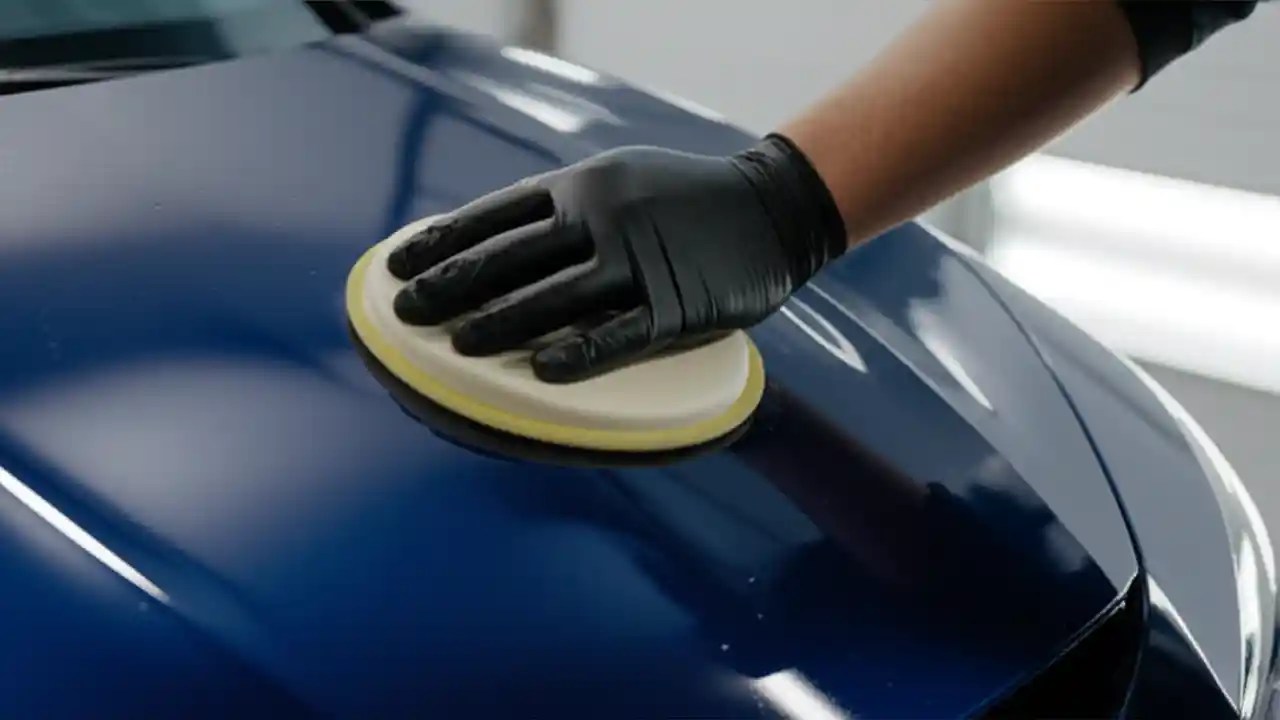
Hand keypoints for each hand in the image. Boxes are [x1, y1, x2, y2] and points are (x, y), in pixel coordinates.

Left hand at [387, 135, 845, 382]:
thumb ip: (566, 206)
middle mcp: (603, 215)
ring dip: (499, 322)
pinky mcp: (677, 303)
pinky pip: (620, 333)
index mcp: (583, 184)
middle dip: (451, 285)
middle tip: (406, 312)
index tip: (397, 265)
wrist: (772, 206)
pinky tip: (541, 371)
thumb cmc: (685, 199)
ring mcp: (640, 258)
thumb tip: (498, 242)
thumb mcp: (620, 180)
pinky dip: (580, 352)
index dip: (442, 241)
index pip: (495, 214)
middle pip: (512, 256)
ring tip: (455, 345)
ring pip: (555, 297)